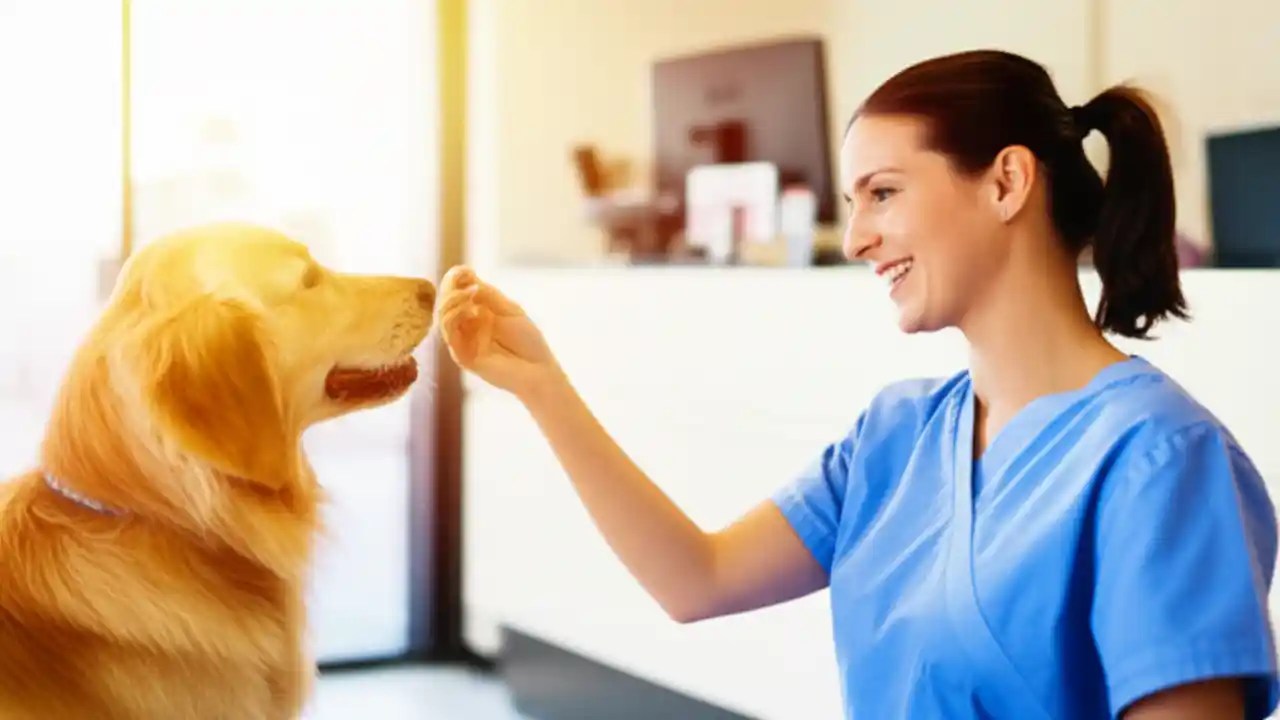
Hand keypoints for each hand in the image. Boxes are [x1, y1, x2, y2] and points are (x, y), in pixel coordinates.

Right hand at [436, 265, 559, 398]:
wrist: (538, 369)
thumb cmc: (528, 341)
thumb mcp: (509, 309)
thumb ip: (487, 295)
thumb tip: (465, 276)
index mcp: (476, 314)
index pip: (455, 293)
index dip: (455, 279)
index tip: (465, 269)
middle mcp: (466, 327)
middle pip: (445, 302)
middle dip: (451, 286)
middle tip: (466, 279)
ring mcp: (463, 342)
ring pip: (443, 316)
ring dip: (453, 300)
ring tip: (471, 293)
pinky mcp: (462, 357)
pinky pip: (449, 334)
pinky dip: (456, 316)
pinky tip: (473, 310)